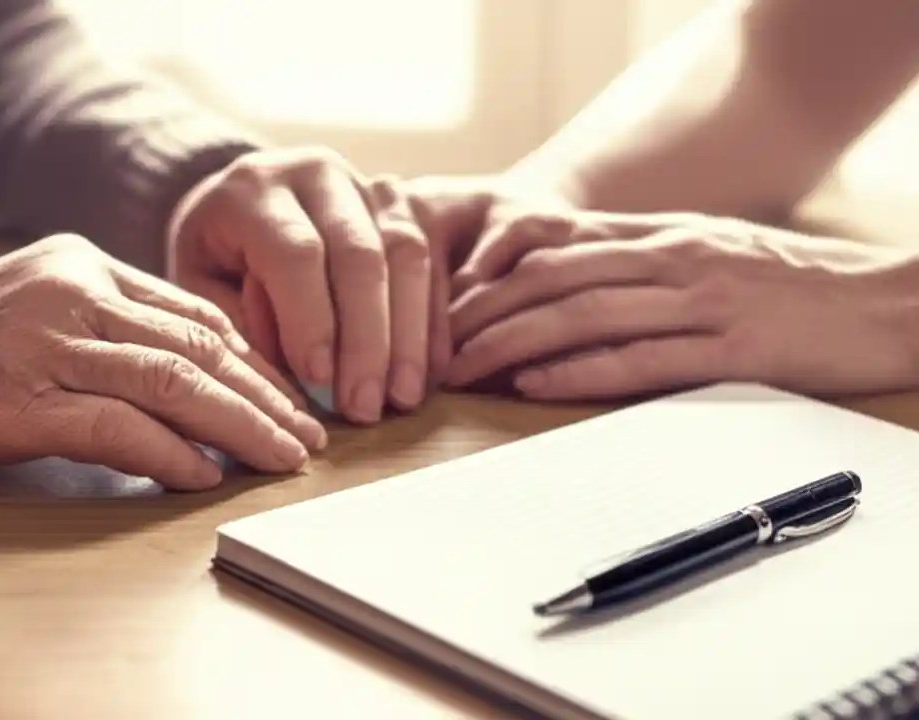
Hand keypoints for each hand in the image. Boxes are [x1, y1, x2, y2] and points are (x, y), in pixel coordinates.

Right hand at [0, 236, 325, 489]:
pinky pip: (114, 426)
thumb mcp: (21, 312)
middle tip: (308, 436)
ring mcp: (39, 343)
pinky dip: (168, 454)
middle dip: (265, 395)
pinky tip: (203, 475)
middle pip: (199, 346)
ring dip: (242, 425)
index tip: (286, 398)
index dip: (252, 360)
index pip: (193, 313)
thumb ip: (94, 332)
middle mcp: (68, 291)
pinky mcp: (8, 400)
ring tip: (283, 458)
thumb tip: (174, 384)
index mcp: (77, 266)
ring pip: (173, 382)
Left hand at [169, 147, 445, 423]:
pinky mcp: (402, 204)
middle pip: (359, 253)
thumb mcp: (203, 288)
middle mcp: (317, 173)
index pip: (295, 253)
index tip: (319, 379)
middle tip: (365, 407)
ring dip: (408, 335)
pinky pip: (429, 262)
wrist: (240, 202)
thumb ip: (244, 325)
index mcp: (254, 189)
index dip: (311, 318)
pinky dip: (430, 321)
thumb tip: (308, 379)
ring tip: (403, 398)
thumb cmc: (215, 256)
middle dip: (367, 339)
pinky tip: (428, 373)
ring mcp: (365, 184)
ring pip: (403, 255)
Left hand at [444, 210, 918, 397]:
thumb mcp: (708, 254)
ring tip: (461, 368)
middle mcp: (674, 258)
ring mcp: (703, 300)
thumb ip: (640, 262)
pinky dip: (580, 372)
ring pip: (585, 314)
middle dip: (483, 312)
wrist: (887, 303)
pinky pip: (641, 359)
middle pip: (554, 279)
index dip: (491, 277)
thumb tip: (565, 282)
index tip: (445, 307)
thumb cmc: (792, 284)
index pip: (554, 247)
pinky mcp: (734, 347)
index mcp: (663, 236)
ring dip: (512, 342)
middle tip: (432, 346)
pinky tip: (533, 384)